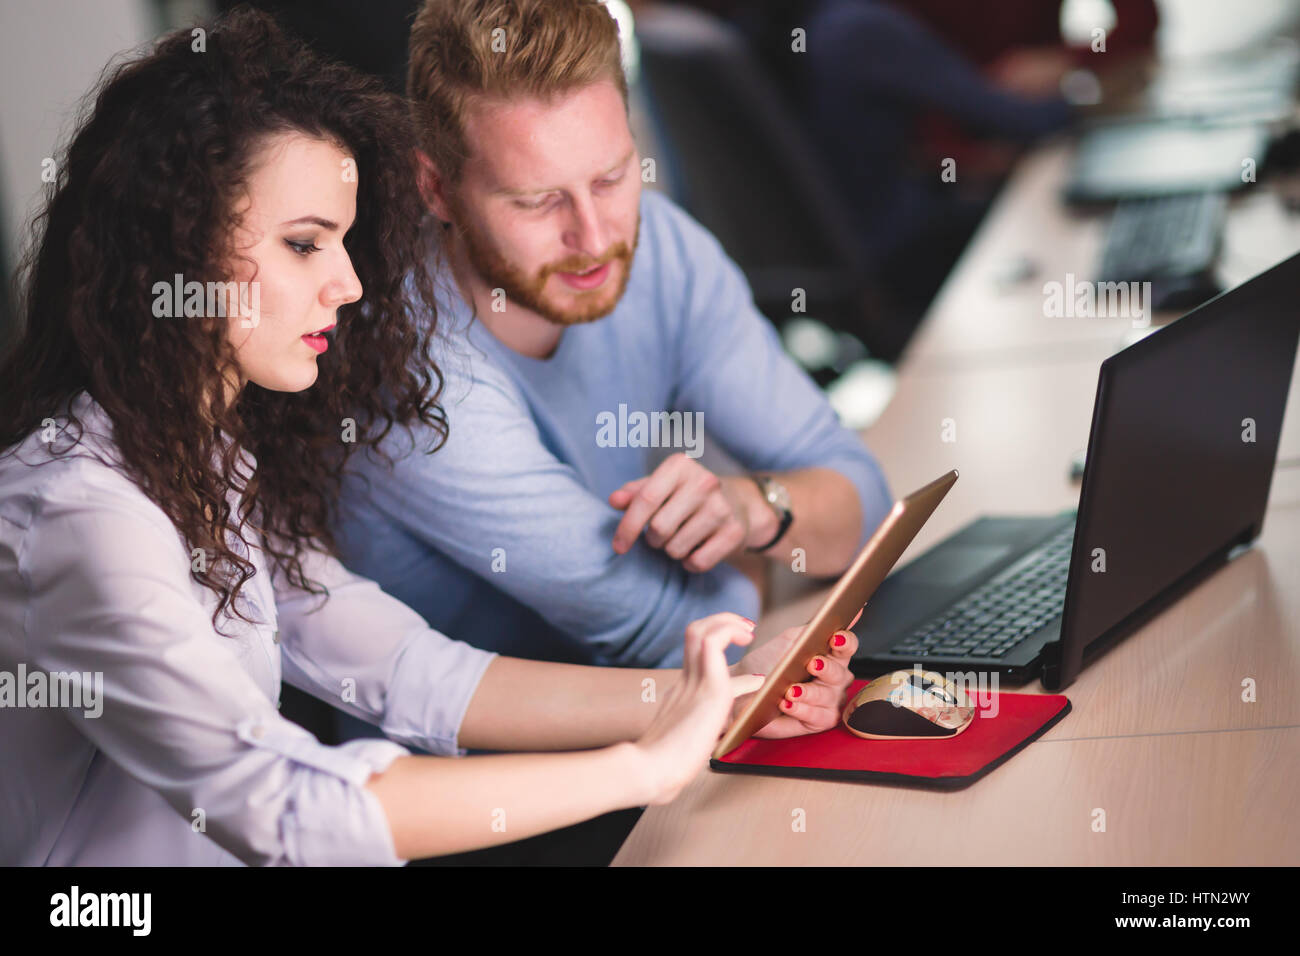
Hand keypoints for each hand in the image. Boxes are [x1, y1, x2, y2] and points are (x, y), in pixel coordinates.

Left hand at [609, 454, 761, 571]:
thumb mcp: (661, 486)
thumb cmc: (687, 494)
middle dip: (653, 540)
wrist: (740, 503)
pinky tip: (696, 549)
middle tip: (661, 535)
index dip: (627, 527)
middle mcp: (704, 482)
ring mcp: (722, 507)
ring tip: (681, 538)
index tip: (618, 546)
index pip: (646, 499)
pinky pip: (698, 562)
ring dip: (672, 551)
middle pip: (659, 528)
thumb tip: (614, 500)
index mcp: (680, 465)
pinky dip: (690, 563)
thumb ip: (635, 492)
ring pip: (676, 549)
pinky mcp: (735, 532)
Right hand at [628, 613, 759, 804]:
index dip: (718, 642)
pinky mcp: (708, 691)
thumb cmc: (664, 768)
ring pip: (704, 632)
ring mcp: (693, 684)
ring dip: (728, 624)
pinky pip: (715, 649)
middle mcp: (684, 683)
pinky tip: (748, 650)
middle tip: (745, 628)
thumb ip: (700, 733)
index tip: (739, 643)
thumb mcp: (686, 743)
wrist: (649, 772)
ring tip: (748, 631)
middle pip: (696, 631)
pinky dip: (730, 638)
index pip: (696, 655)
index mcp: (680, 693)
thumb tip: (712, 735)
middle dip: (723, 621)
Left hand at [731, 608, 862, 739]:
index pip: (848, 645)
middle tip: (811, 664)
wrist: (743, 689)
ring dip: (810, 692)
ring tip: (791, 689)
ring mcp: (829, 700)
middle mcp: (834, 678)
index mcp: (829, 654)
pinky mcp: (819, 720)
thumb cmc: (766, 664)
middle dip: (826, 669)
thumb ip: (814, 628)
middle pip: (841, 672)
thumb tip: (842, 611)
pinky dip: (802, 709)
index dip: (845, 642)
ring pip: (829, 696)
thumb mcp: (788, 641)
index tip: (834, 638)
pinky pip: (818, 716)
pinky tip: (787, 703)